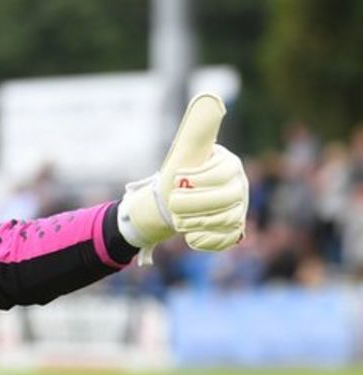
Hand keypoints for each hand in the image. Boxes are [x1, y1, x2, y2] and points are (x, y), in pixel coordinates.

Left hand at [118, 93, 247, 263]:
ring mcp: (239, 211)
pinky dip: (206, 240)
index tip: (178, 180)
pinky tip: (190, 236)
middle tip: (173, 205)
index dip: (198, 180)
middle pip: (225, 200)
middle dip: (194, 204)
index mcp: (230, 165)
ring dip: (197, 222)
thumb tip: (212, 98)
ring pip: (226, 220)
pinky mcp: (233, 232)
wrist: (171, 204)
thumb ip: (200, 128)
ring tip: (177, 219)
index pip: (222, 173)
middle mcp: (240, 188)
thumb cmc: (179, 174)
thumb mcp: (187, 150)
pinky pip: (226, 239)